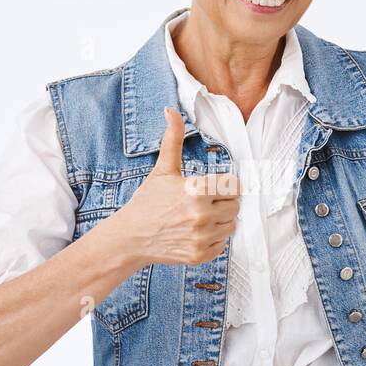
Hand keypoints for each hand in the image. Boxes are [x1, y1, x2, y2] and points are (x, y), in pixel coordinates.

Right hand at [111, 107, 242, 267]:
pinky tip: (195, 232)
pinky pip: (222, 244)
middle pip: (235, 206)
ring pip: (231, 225)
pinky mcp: (200, 255)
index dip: (224, 186)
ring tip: (199, 217)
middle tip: (203, 203)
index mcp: (197, 190)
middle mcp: (202, 215)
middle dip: (222, 203)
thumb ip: (173, 140)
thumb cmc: (147, 201)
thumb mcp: (162, 170)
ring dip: (220, 221)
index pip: (234, 186)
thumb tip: (171, 111)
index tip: (212, 188)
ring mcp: (202, 237)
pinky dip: (213, 239)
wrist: (130, 237)